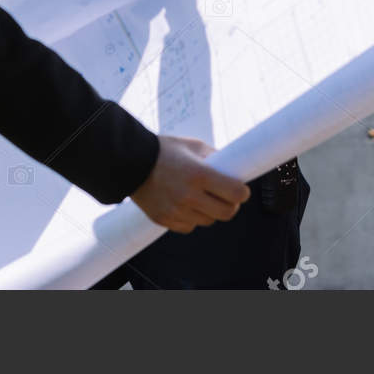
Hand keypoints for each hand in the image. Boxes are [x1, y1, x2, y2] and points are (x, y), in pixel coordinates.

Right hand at [130, 135, 251, 232]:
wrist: (130, 162)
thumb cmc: (163, 151)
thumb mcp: (193, 146)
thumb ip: (215, 157)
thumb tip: (233, 167)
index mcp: (199, 174)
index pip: (235, 193)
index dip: (243, 192)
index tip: (241, 190)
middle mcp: (189, 195)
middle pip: (226, 213)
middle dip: (231, 205)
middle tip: (227, 197)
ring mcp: (176, 210)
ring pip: (208, 221)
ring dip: (210, 211)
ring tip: (201, 198)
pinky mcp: (165, 219)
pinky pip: (189, 227)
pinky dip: (192, 218)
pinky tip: (186, 205)